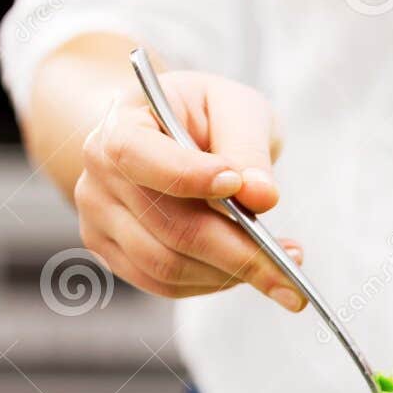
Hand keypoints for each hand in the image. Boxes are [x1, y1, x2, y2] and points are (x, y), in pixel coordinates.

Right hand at [74, 69, 305, 307]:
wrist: (166, 134)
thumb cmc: (204, 115)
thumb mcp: (235, 108)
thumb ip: (247, 146)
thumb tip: (261, 196)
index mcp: (119, 124)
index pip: (137, 156)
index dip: (188, 176)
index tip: (240, 186)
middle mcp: (98, 176)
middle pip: (169, 227)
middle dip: (239, 251)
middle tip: (294, 265)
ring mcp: (100, 221)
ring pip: (169, 267)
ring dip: (232, 273)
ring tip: (283, 267)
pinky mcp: (114, 255)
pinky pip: (167, 284)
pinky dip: (214, 283)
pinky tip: (247, 269)